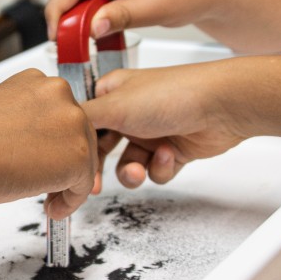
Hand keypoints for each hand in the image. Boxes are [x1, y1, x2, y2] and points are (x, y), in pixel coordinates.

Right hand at [0, 68, 97, 219]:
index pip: (59, 115)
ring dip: (67, 184)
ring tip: (47, 201)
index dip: (53, 145)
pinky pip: (84, 185)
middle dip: (64, 164)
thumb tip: (36, 151)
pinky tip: (51, 209)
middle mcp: (58, 93)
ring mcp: (72, 122)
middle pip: (78, 135)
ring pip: (84, 160)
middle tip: (47, 187)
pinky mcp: (79, 155)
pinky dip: (70, 201)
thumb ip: (25, 125)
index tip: (43, 162)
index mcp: (35, 81)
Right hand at [45, 0, 226, 40]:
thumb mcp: (161, 6)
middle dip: (62, 15)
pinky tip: (94, 30)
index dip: (59, 10)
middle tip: (68, 44)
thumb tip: (92, 28)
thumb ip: (125, 16)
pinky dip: (84, 14)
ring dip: (73, 15)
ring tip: (82, 40)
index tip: (57, 37)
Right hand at [83, 64, 245, 187]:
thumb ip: (82, 120)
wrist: (221, 105)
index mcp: (112, 93)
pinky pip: (154, 170)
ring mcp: (151, 131)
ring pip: (127, 165)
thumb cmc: (171, 94)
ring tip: (139, 170)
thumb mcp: (114, 105)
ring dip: (132, 172)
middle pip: (102, 148)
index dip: (76, 145)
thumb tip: (59, 129)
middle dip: (100, 168)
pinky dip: (159, 168)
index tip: (70, 165)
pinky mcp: (171, 150)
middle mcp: (129, 111)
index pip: (83, 122)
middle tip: (93, 186)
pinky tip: (169, 154)